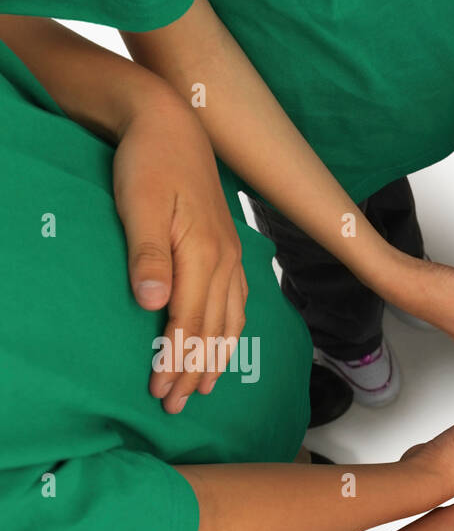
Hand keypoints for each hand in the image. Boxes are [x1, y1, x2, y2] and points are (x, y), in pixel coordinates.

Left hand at [112, 92, 247, 413]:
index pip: (189, 321)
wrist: (171, 125)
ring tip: (201, 389)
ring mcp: (231, 257)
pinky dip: (231, 333)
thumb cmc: (149, 163)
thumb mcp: (139, 205)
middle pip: (211, 330)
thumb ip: (147, 256)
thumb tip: (153, 304)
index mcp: (204, 253)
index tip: (159, 389)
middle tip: (174, 405)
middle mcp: (225, 261)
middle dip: (193, 372)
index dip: (175, 360)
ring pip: (229, 321)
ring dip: (215, 360)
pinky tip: (224, 346)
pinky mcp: (229, 252)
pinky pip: (237, 304)